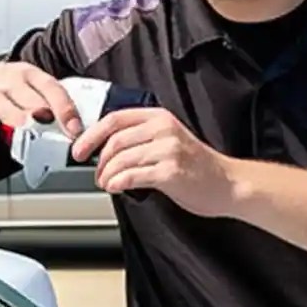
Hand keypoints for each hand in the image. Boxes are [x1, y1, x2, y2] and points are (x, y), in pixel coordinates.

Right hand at [0, 62, 83, 136]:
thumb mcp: (17, 94)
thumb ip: (39, 108)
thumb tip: (66, 131)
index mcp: (29, 74)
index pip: (54, 88)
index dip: (67, 108)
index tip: (76, 128)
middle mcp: (13, 77)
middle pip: (40, 96)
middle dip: (56, 116)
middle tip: (67, 135)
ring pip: (19, 104)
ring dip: (34, 119)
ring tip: (45, 132)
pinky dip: (9, 121)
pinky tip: (18, 130)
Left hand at [70, 108, 231, 215]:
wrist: (227, 184)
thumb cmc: (196, 166)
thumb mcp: (168, 140)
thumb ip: (141, 139)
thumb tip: (104, 149)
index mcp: (159, 118)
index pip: (114, 119)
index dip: (91, 134)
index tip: (78, 149)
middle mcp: (163, 130)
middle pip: (114, 141)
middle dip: (98, 161)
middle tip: (96, 174)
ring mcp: (168, 150)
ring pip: (120, 159)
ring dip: (106, 175)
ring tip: (107, 184)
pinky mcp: (170, 172)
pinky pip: (132, 176)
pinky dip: (118, 183)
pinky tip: (116, 188)